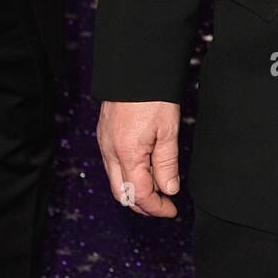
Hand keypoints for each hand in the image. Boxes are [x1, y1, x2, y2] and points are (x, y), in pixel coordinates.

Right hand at [96, 101, 181, 217]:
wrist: (135, 67)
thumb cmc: (154, 95)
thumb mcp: (168, 129)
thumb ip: (167, 163)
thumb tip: (170, 190)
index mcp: (127, 154)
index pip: (140, 195)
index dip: (157, 207)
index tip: (173, 210)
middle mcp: (110, 151)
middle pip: (122, 193)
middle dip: (143, 205)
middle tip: (164, 205)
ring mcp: (104, 142)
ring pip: (116, 180)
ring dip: (135, 190)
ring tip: (158, 188)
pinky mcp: (104, 134)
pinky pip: (112, 164)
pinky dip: (128, 174)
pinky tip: (144, 169)